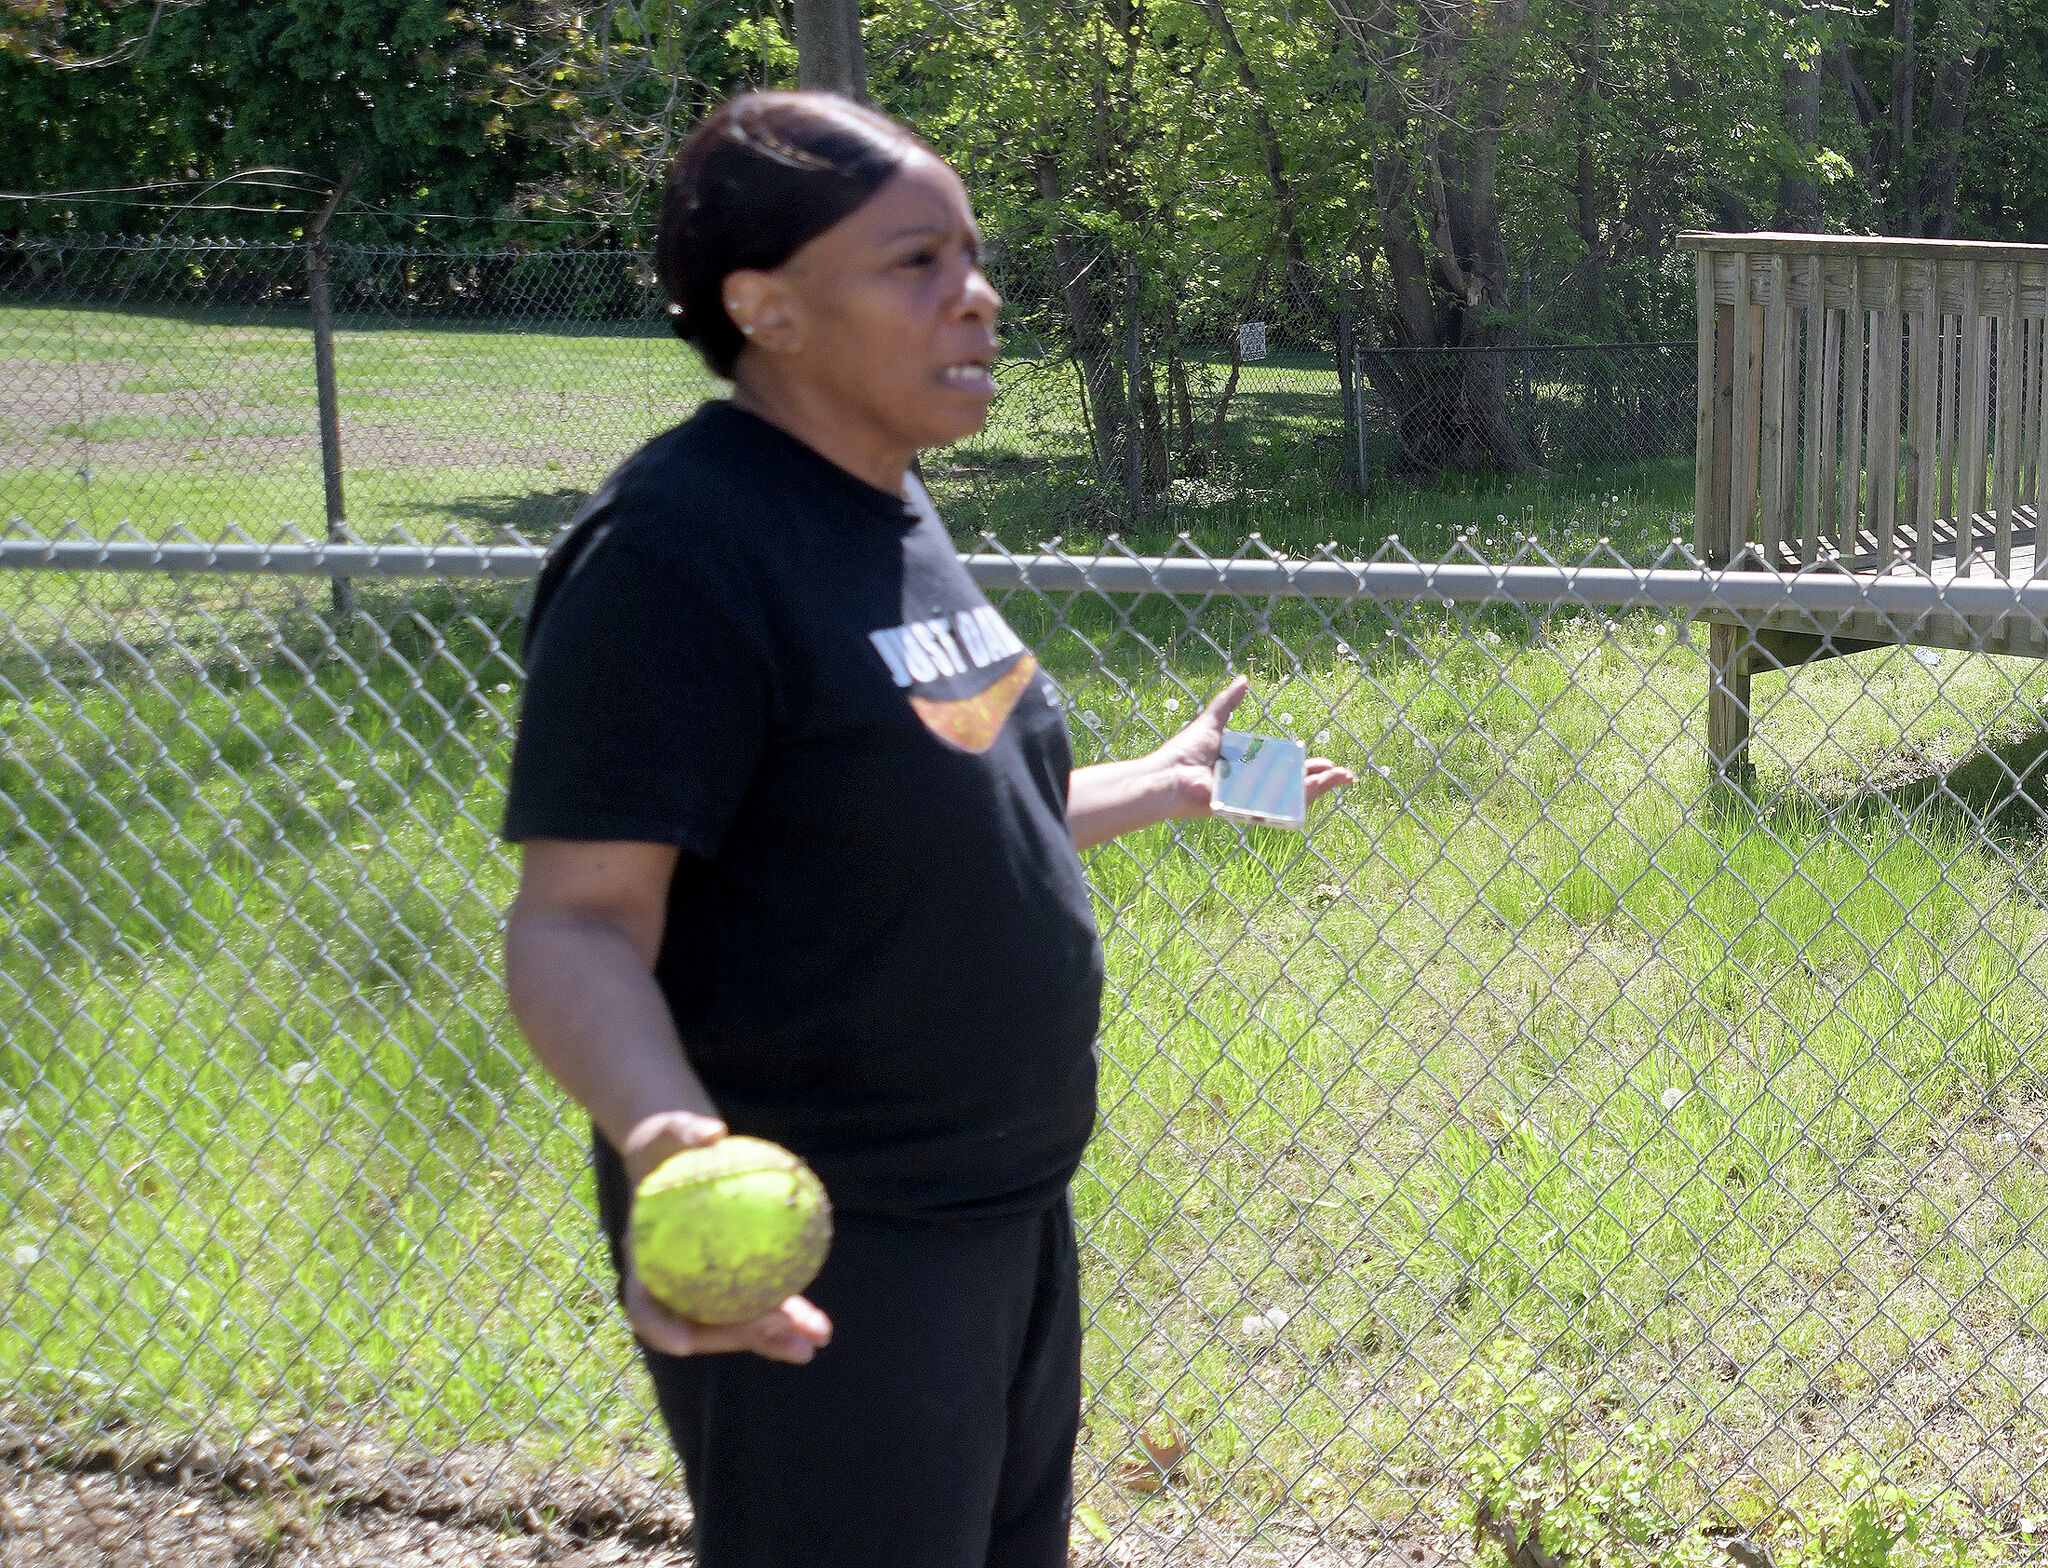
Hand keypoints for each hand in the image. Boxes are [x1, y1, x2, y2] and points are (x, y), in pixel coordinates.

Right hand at [616, 1109, 834, 1363]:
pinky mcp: (734, 1286)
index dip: (660, 1327)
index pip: (643, 1303)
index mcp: (645, 1261)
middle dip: (738, 1337)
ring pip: (735, 1326)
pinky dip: (789, 1317)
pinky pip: (760, 1302)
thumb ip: (683, 1129)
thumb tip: (714, 1131)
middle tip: (778, 1330)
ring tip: (812, 1343)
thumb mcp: (668, 1130)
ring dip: (772, 1339)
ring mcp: (704, 1291)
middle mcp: (673, 1286)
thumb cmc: (667, 1144)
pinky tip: (819, 1327)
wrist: (678, 1157)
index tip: (682, 1343)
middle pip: (699, 1326)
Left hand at [1152, 676, 1356, 819]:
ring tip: (1340, 779)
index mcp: (1250, 768)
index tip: (1329, 763)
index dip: (1309, 767)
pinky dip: (1298, 800)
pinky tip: (1317, 790)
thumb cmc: (1184, 752)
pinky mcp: (1244, 810)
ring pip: (1292, 798)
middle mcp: (1252, 786)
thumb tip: (1244, 679)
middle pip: (1295, 786)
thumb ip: (1228, 703)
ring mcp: (1250, 800)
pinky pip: (1275, 808)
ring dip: (1319, 790)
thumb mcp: (1213, 722)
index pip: (1287, 769)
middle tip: (1346, 775)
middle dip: (1323, 781)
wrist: (1168, 775)